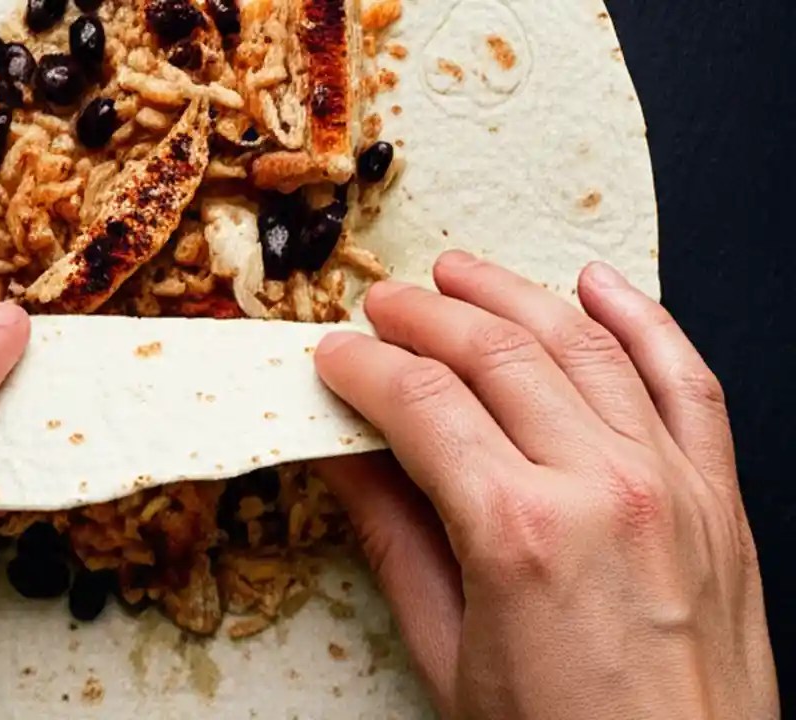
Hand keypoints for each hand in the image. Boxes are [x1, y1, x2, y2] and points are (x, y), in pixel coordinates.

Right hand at [315, 252, 776, 719]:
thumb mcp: (446, 653)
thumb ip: (394, 539)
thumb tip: (346, 459)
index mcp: (519, 533)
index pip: (422, 404)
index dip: (364, 367)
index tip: (333, 357)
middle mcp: (602, 489)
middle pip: (496, 355)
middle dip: (425, 316)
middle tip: (381, 307)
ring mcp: (671, 484)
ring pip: (584, 345)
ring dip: (512, 295)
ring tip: (461, 274)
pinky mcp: (717, 497)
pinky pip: (687, 379)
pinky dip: (641, 320)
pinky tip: (596, 286)